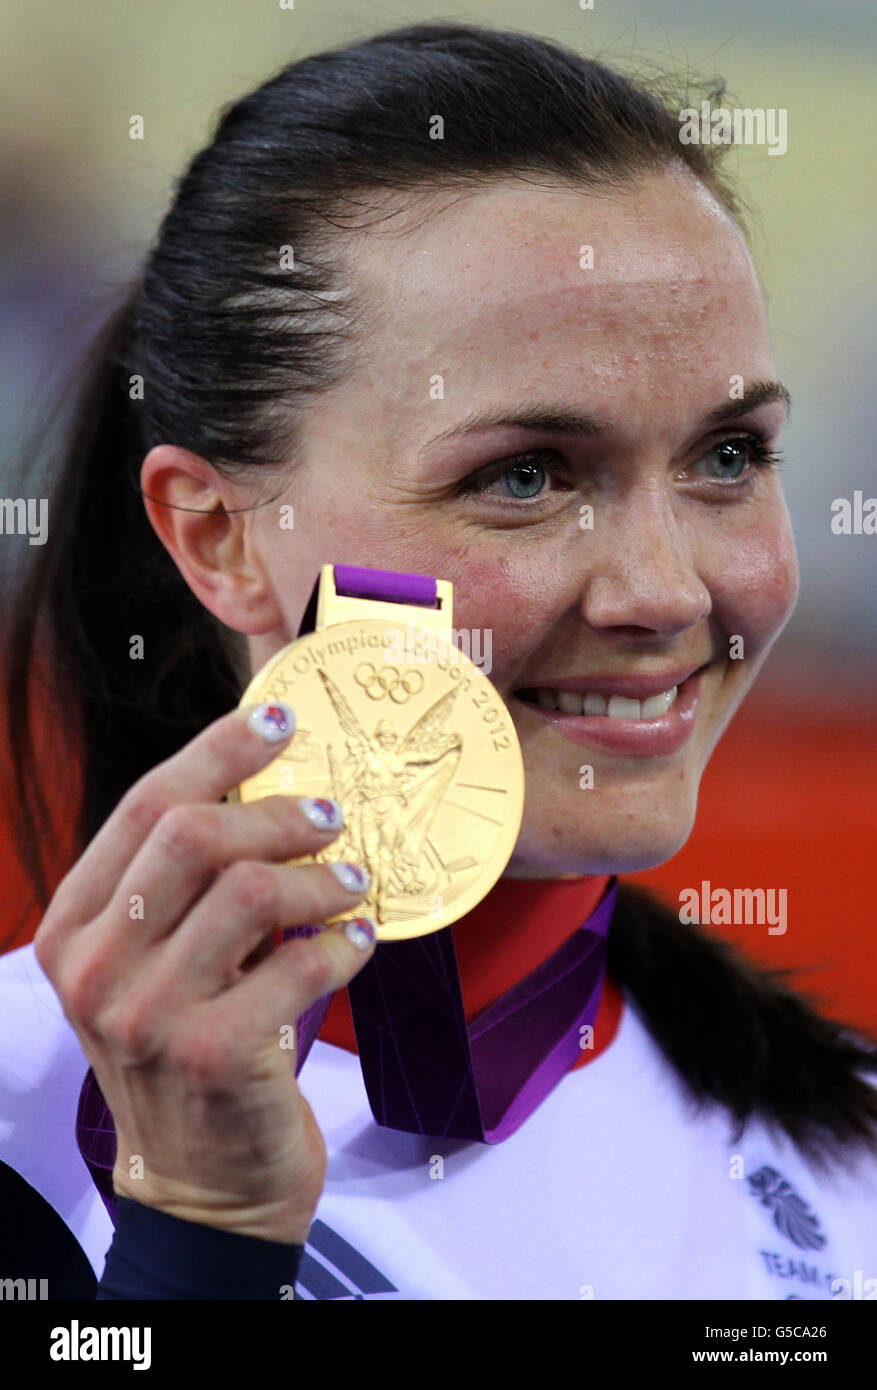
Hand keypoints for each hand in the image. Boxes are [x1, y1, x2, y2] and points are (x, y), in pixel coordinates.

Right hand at [35, 701, 375, 1243]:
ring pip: (249, 889)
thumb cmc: (191, 1050)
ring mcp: (146, 1016)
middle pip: (193, 834)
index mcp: (75, 927)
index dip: (218, 751)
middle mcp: (94, 968)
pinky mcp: (210, 1055)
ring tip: (351, 884)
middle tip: (331, 817)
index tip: (279, 720)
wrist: (203, 1181)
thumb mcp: (159, 963)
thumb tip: (265, 780)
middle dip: (278, 812)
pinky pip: (299, 962)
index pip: (144, 806)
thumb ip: (187, 885)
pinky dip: (344, 941)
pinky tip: (359, 941)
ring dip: (319, 877)